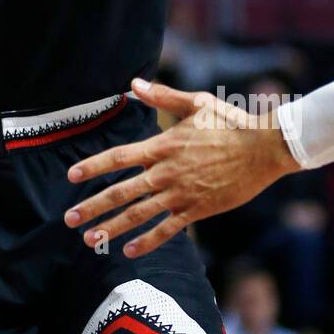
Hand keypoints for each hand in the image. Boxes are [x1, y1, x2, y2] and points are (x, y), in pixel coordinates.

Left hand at [64, 78, 298, 258]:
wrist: (264, 149)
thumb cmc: (231, 123)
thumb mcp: (196, 103)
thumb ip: (163, 97)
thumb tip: (133, 83)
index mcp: (163, 145)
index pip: (119, 157)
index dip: (93, 166)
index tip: (71, 175)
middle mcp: (166, 172)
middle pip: (122, 191)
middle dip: (93, 206)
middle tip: (69, 218)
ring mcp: (181, 193)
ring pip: (139, 214)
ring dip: (112, 227)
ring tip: (89, 238)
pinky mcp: (197, 209)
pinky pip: (167, 229)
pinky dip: (147, 241)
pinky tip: (129, 250)